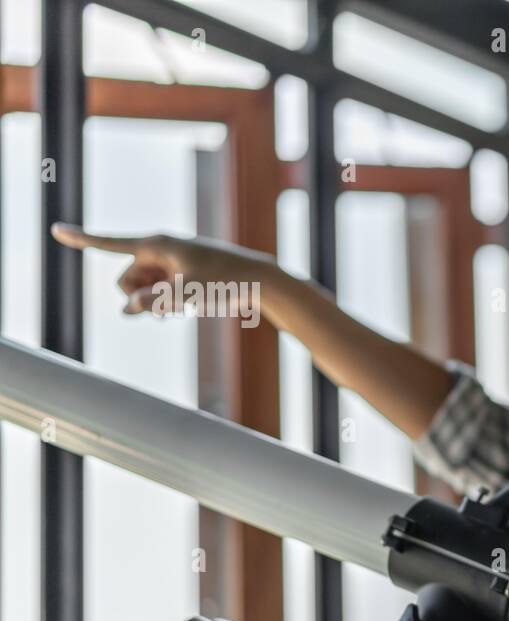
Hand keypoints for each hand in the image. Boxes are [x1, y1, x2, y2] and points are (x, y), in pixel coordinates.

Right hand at [51, 224, 272, 316]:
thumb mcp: (186, 294)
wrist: (259, 281)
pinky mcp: (179, 277)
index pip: (111, 242)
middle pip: (124, 279)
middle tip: (166, 305)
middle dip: (136, 297)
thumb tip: (127, 309)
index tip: (56, 230)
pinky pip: (156, 294)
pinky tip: (182, 309)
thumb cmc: (225, 282)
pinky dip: (163, 305)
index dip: (82, 239)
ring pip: (141, 290)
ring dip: (151, 304)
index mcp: (157, 244)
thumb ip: (153, 302)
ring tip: (179, 308)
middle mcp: (159, 251)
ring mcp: (169, 265)